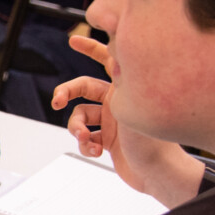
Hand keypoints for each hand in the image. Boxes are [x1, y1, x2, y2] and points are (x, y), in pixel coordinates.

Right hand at [52, 34, 204, 207]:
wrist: (158, 173)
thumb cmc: (154, 141)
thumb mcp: (133, 104)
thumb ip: (120, 77)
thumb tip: (114, 48)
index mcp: (126, 88)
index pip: (107, 59)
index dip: (89, 47)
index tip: (73, 40)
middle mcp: (118, 102)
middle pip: (82, 89)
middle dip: (66, 94)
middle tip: (56, 102)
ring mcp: (112, 122)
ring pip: (80, 117)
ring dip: (76, 129)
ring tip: (85, 139)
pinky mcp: (108, 140)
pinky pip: (85, 138)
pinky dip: (85, 145)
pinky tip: (95, 151)